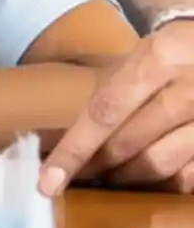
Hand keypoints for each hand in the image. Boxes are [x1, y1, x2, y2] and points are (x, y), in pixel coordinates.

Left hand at [40, 20, 193, 194]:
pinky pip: (189, 174)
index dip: (73, 151)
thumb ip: (116, 84)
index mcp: (157, 59)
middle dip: (96, 166)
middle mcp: (187, 90)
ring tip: (109, 176)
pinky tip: (148, 176)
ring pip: (160, 165)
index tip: (48, 181)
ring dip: (127, 176)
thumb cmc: (180, 47)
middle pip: (128, 144)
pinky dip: (164, 180)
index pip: (103, 113)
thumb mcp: (146, 50)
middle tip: (76, 175)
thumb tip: (73, 130)